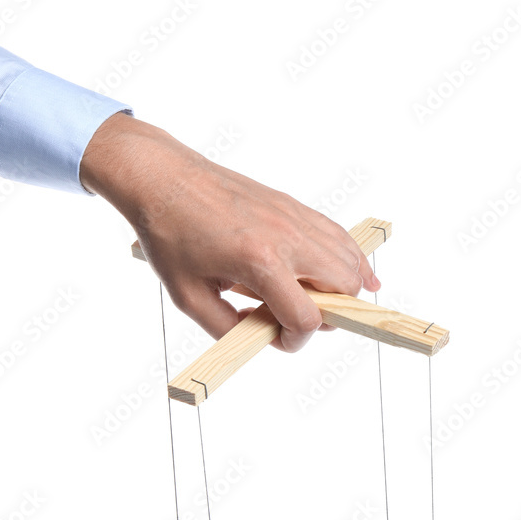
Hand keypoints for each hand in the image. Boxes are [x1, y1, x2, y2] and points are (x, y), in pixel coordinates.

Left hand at [80, 113, 379, 351]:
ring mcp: (293, 217)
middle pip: (344, 286)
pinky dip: (350, 257)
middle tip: (301, 319)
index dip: (296, 340)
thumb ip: (226, 327)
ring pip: (349, 258)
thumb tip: (257, 336)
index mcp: (259, 262)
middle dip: (331, 314)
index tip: (277, 338)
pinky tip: (357, 272)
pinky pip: (337, 235)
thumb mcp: (189, 297)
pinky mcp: (292, 206)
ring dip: (348, 286)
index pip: (306, 317)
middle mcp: (286, 237)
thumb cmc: (169, 233)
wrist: (163, 179)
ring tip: (336, 303)